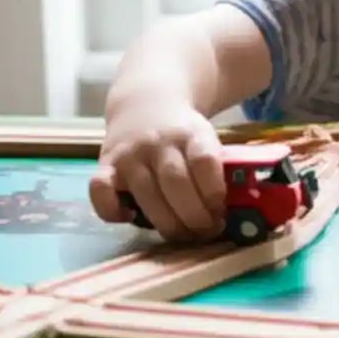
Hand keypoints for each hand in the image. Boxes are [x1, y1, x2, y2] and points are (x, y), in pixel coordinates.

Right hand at [89, 100, 226, 241]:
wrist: (147, 102)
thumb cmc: (183, 134)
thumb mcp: (205, 139)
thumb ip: (215, 169)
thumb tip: (238, 212)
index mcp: (191, 133)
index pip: (205, 161)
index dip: (215, 192)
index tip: (221, 211)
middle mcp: (158, 142)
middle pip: (176, 183)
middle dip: (195, 217)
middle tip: (205, 232)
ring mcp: (129, 153)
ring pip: (146, 194)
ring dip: (167, 224)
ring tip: (182, 235)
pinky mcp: (104, 164)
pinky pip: (100, 191)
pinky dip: (112, 212)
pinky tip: (129, 218)